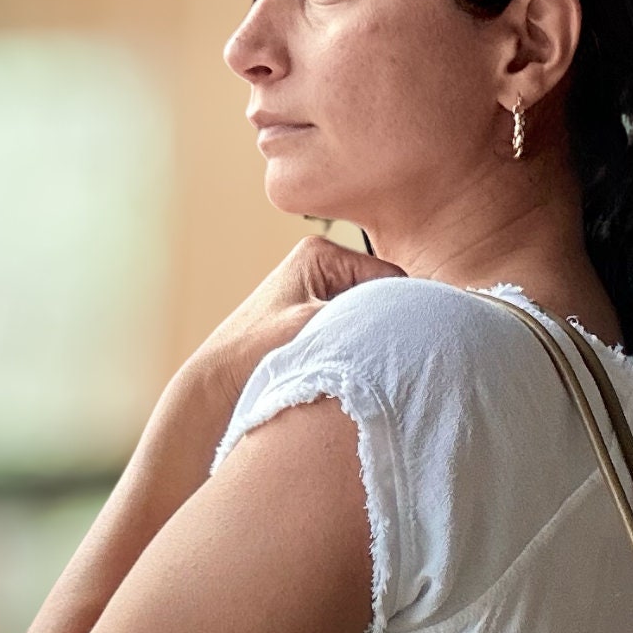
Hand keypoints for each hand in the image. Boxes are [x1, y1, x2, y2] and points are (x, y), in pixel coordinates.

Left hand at [182, 234, 403, 406]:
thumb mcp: (312, 327)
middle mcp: (321, 262)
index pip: (388, 275)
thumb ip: (358, 316)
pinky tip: (353, 361)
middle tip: (395, 353)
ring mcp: (317, 287)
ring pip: (367, 312)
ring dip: (370, 334)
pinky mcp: (313, 312)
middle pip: (379, 292)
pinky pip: (351, 325)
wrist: (218, 379)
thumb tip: (404, 318)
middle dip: (386, 321)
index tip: (414, 338)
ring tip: (369, 358)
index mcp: (320, 252)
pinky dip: (355, 342)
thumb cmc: (253, 350)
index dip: (405, 308)